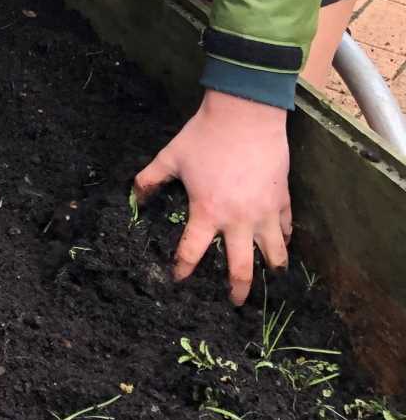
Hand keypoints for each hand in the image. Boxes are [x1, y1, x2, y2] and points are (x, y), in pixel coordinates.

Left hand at [134, 89, 290, 305]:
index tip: (178, 280)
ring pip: (275, 255)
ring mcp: (265, 213)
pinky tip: (281, 245)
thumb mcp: (170, 157)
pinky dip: (284, 241)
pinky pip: (287, 229)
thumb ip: (150, 179)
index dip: (183, 269)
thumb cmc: (204, 136)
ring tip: (268, 283)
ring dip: (270, 271)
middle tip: (234, 303)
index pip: (192, 251)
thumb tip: (133, 195)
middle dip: (237, 290)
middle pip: (242, 269)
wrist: (245, 116)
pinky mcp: (283, 201)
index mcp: (208, 212)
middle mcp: (239, 220)